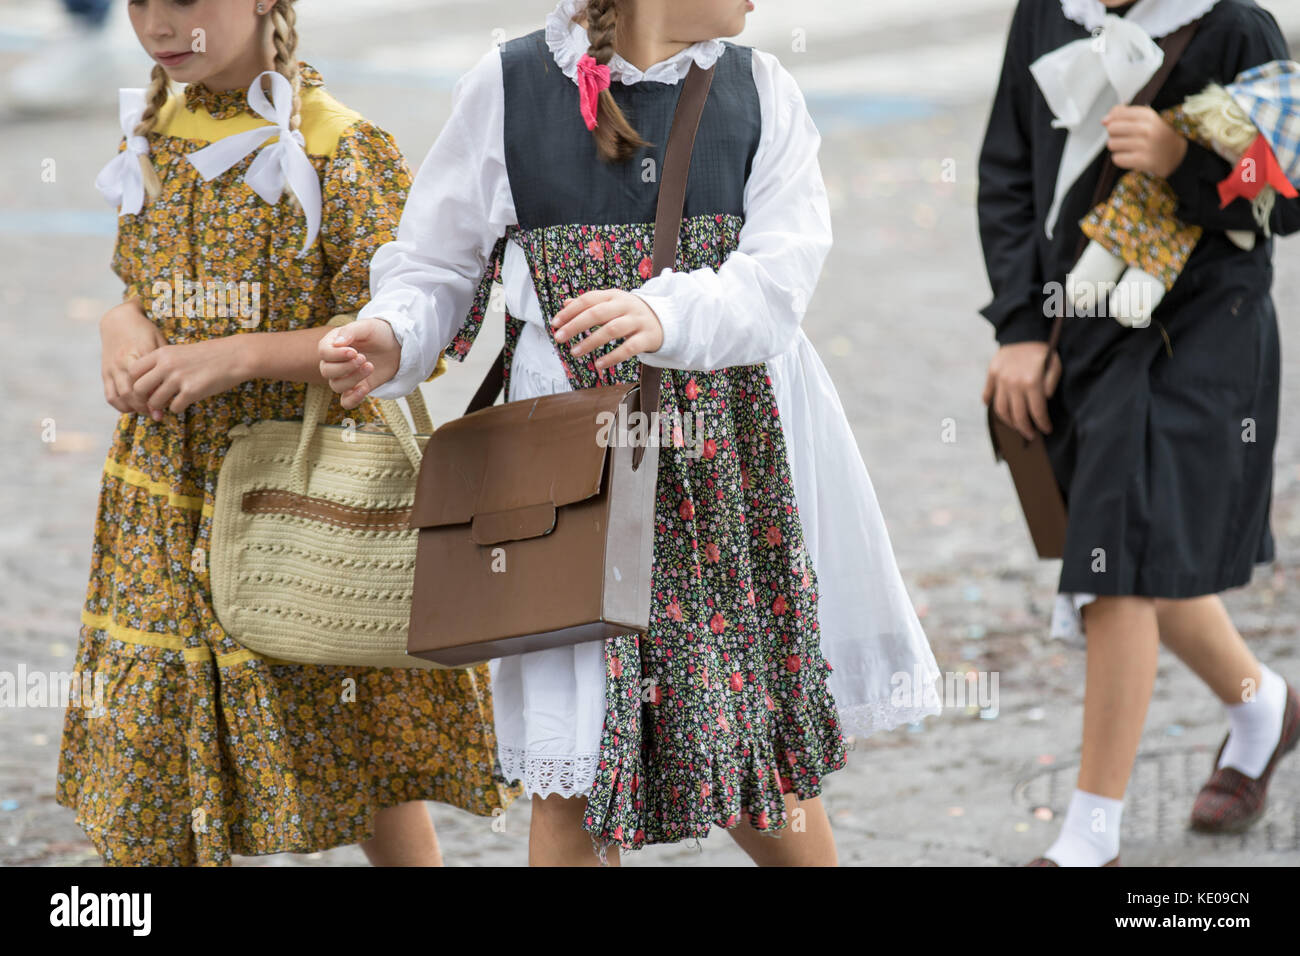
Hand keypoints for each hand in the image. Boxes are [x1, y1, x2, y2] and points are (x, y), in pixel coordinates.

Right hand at [100, 299, 166, 414]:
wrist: (118, 320)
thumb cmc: (145, 331)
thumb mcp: (159, 341)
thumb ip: (164, 361)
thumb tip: (177, 384)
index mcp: (139, 352)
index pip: (148, 380)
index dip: (158, 394)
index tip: (169, 403)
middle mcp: (123, 361)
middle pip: (133, 392)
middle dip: (146, 406)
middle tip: (159, 414)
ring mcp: (112, 368)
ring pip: (121, 396)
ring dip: (134, 408)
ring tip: (148, 412)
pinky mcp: (105, 373)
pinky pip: (110, 395)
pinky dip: (120, 406)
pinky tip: (133, 408)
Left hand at [127, 336, 252, 420]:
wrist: (235, 357)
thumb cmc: (209, 355)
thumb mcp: (180, 352)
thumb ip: (162, 365)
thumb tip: (148, 385)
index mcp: (162, 353)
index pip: (133, 371)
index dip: (136, 382)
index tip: (146, 388)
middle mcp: (167, 365)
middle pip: (139, 388)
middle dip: (144, 399)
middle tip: (153, 401)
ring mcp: (178, 378)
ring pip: (155, 401)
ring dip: (160, 407)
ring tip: (168, 404)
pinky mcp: (192, 391)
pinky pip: (174, 408)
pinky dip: (178, 408)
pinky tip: (185, 402)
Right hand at [317, 317, 398, 409]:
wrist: (396, 346)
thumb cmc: (379, 334)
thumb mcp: (367, 327)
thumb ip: (351, 331)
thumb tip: (337, 343)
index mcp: (333, 343)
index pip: (323, 352)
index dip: (336, 355)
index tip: (354, 351)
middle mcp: (334, 361)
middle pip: (326, 371)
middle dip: (345, 367)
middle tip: (363, 358)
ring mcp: (344, 377)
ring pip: (336, 386)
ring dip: (352, 379)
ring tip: (370, 366)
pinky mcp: (356, 389)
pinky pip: (346, 402)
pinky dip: (353, 399)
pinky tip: (365, 388)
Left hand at [551, 290, 663, 370]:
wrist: (666, 320)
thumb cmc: (630, 313)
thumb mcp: (611, 304)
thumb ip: (589, 304)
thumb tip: (564, 304)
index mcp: (614, 295)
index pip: (588, 300)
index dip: (569, 311)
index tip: (554, 324)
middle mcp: (625, 306)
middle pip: (597, 313)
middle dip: (575, 326)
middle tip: (559, 338)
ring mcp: (638, 321)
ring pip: (611, 330)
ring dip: (590, 342)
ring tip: (574, 352)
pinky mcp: (647, 338)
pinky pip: (629, 348)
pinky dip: (612, 357)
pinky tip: (599, 364)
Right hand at [983, 341, 1062, 441]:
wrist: (1023, 331)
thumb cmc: (1043, 350)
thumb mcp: (1055, 364)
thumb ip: (1051, 382)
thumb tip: (1045, 399)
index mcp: (1031, 381)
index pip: (1036, 411)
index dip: (1042, 424)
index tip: (1046, 430)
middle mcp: (1014, 383)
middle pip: (1018, 415)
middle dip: (1026, 429)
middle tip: (1031, 435)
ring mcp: (1000, 380)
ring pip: (1001, 409)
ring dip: (1010, 422)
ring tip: (1017, 426)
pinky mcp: (991, 374)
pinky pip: (987, 394)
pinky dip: (990, 404)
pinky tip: (999, 411)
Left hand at [1102, 104, 1187, 177]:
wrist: (1177, 155)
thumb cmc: (1157, 135)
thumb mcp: (1146, 119)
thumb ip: (1125, 114)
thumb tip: (1104, 120)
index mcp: (1148, 115)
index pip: (1117, 113)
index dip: (1113, 120)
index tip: (1120, 125)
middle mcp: (1147, 128)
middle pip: (1112, 128)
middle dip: (1113, 134)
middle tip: (1124, 138)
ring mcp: (1146, 145)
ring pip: (1112, 144)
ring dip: (1116, 147)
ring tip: (1128, 148)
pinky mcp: (1143, 161)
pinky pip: (1117, 159)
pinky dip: (1120, 159)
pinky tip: (1130, 157)